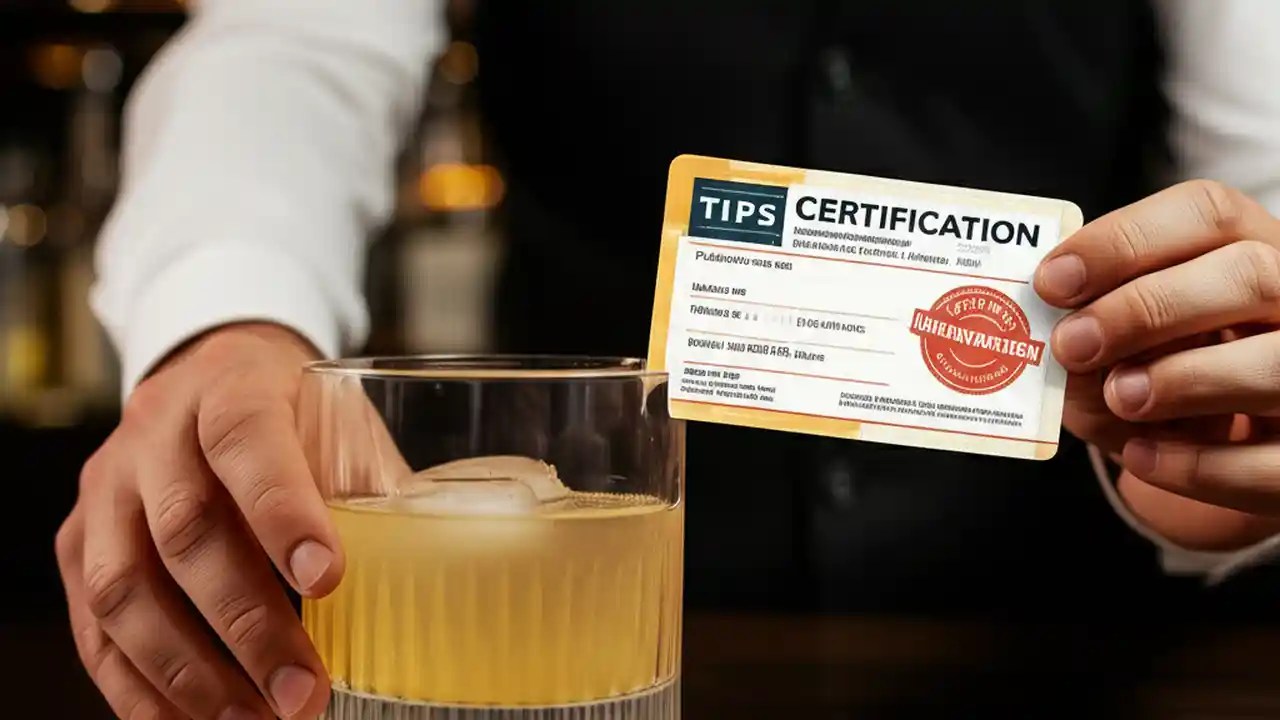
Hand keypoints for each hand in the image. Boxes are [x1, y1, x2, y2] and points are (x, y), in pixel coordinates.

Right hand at [55, 323, 340, 719]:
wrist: (209, 379)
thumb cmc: (296, 412)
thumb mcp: (341, 422)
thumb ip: (369, 487)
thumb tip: (423, 573)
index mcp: (231, 386)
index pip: (246, 441)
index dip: (282, 512)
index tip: (328, 580)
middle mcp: (154, 433)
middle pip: (185, 531)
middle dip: (247, 623)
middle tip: (301, 689)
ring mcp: (106, 489)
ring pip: (124, 590)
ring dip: (192, 671)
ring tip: (258, 719)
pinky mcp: (77, 541)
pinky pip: (92, 628)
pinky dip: (140, 689)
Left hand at [1036, 180, 1279, 549]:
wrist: (1221, 452)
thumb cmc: (1160, 373)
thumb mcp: (1119, 344)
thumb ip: (1092, 330)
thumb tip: (1059, 336)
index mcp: (1248, 249)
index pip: (1208, 213)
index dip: (1124, 241)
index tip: (1051, 282)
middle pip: (1250, 274)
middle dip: (1148, 308)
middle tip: (1072, 344)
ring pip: (1279, 364)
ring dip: (1185, 379)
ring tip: (1117, 397)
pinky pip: (1271, 463)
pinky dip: (1199, 466)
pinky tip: (1140, 456)